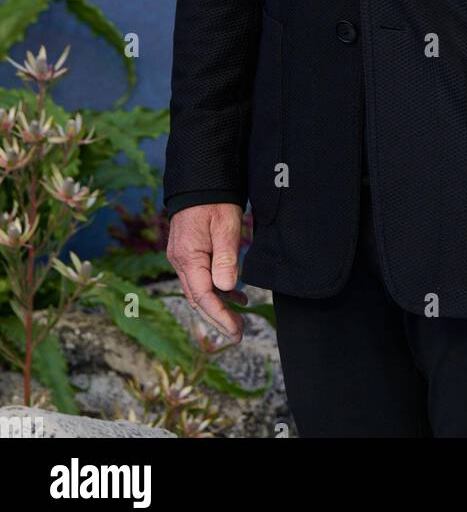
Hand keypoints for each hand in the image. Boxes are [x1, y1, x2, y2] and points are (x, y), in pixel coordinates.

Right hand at [166, 203, 246, 341]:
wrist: (201, 178)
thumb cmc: (214, 200)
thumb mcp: (226, 226)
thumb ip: (226, 257)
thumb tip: (226, 288)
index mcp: (187, 257)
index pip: (204, 297)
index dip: (221, 316)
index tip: (237, 332)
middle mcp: (180, 261)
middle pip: (198, 299)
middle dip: (218, 318)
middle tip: (238, 334)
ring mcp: (182, 257)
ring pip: (200, 290)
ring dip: (219, 304)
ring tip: (240, 317)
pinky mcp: (189, 252)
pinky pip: (202, 277)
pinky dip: (218, 288)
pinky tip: (236, 294)